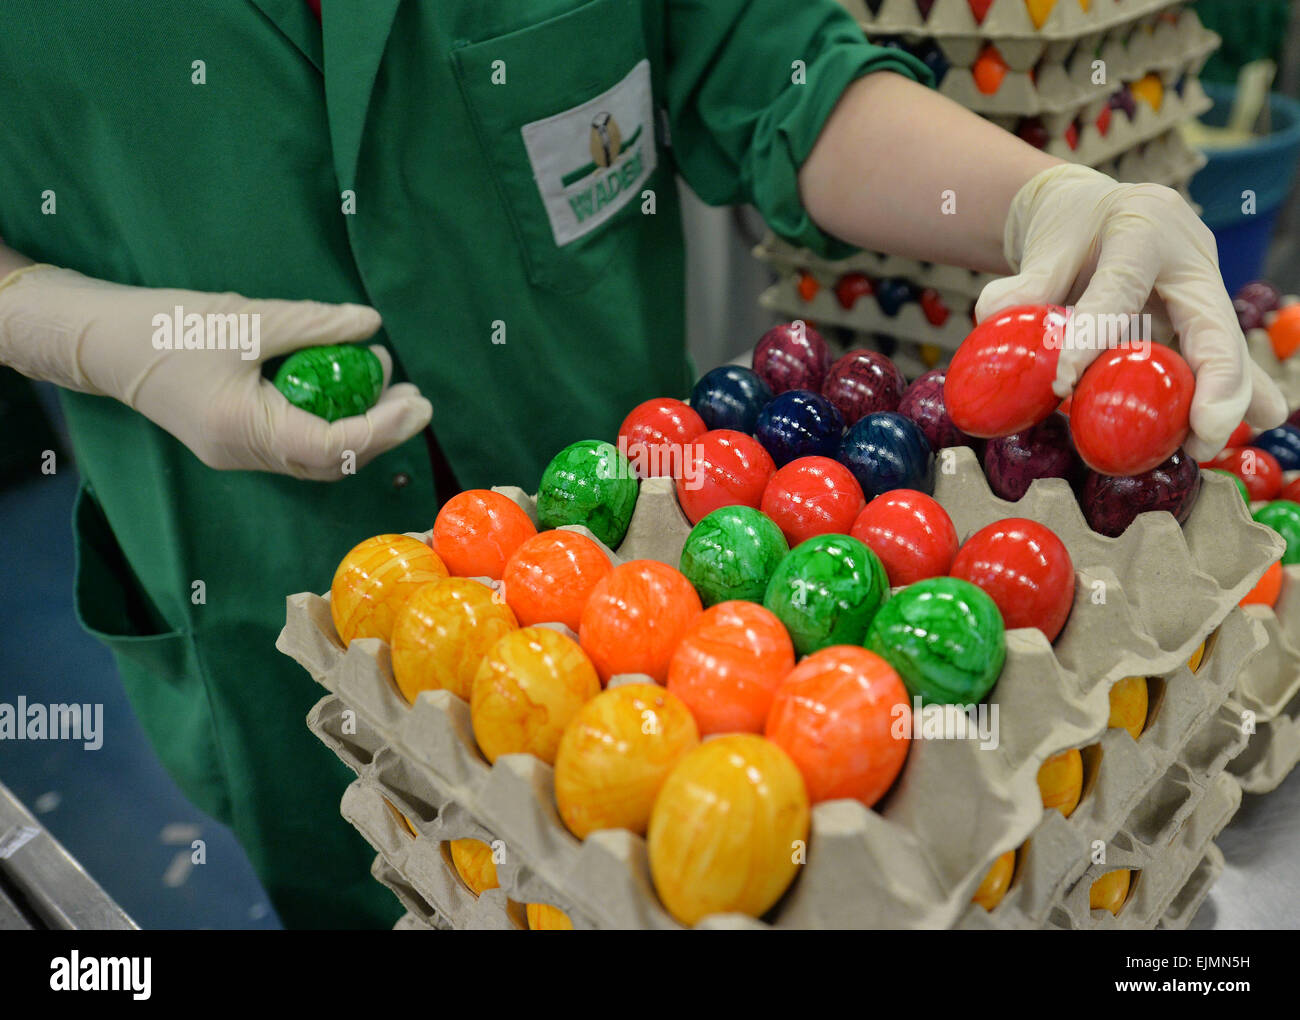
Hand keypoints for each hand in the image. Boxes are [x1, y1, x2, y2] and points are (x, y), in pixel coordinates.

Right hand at [0, 263, 430, 478]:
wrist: (100, 340)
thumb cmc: (165, 325)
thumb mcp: (248, 316)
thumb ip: (314, 324)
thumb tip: (371, 326)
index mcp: (243, 431)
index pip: (332, 447)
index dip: (383, 428)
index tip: (417, 403)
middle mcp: (243, 454)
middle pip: (331, 461)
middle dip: (380, 432)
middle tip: (415, 396)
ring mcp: (238, 453)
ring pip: (315, 458)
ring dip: (358, 429)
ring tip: (389, 388)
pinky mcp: (236, 441)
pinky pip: (296, 445)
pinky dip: (330, 424)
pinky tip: (349, 393)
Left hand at [975, 164, 1287, 460]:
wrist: (1095, 209)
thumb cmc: (1072, 227)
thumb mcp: (1045, 242)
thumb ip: (1027, 281)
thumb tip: (990, 314)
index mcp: (1144, 226)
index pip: (1120, 286)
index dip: (1094, 334)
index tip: (1065, 382)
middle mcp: (1189, 258)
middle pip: (1214, 322)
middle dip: (1217, 381)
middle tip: (1203, 433)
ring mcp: (1202, 290)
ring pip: (1223, 346)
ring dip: (1227, 399)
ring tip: (1205, 447)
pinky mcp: (1200, 318)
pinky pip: (1216, 356)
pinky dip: (1232, 392)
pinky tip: (1242, 425)